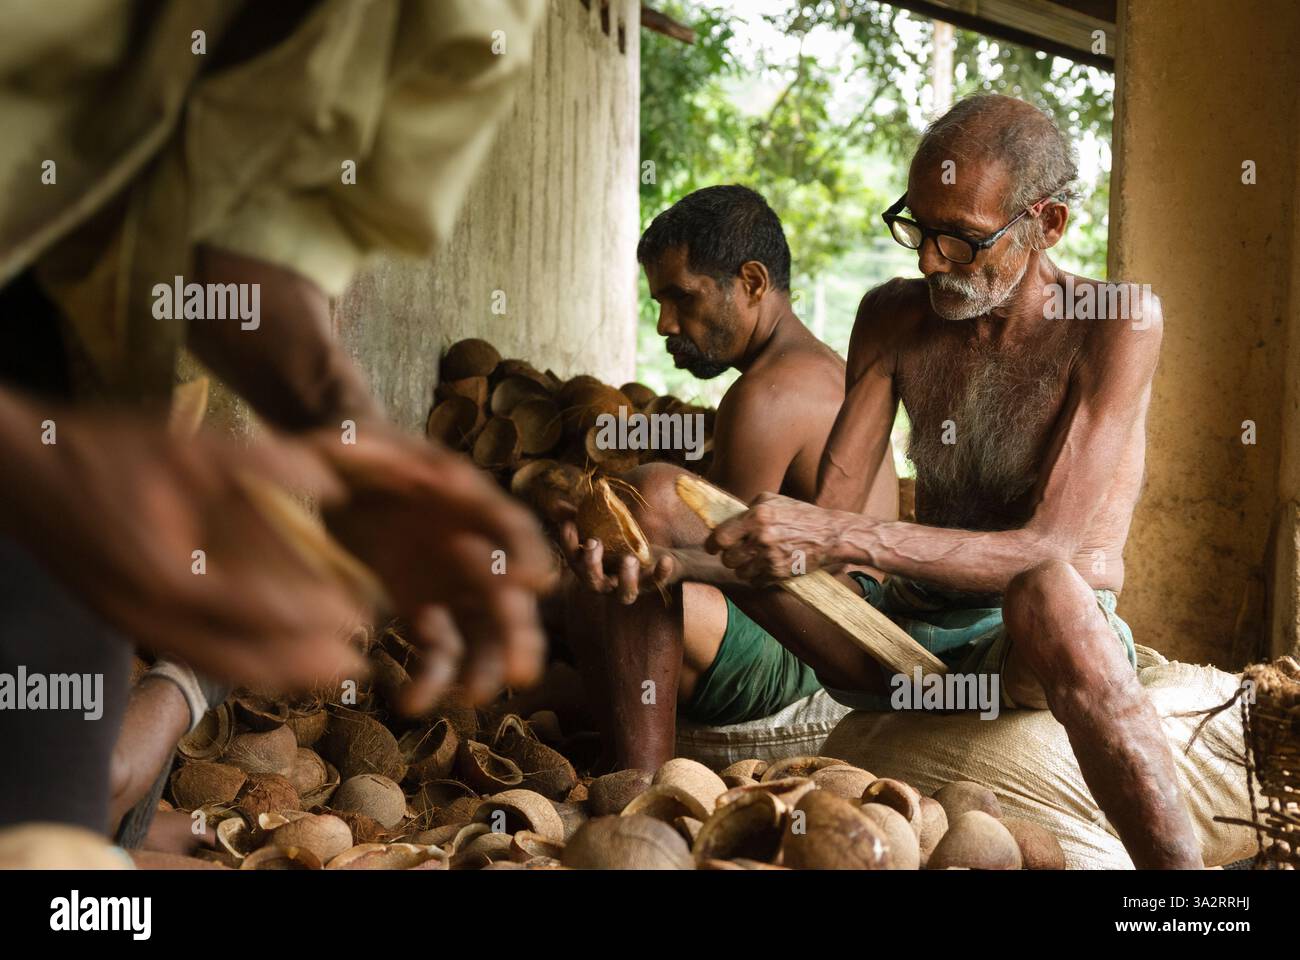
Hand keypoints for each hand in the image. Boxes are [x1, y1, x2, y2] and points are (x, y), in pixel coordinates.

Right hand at [2, 403, 367, 691]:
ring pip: (215, 665)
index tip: (359, 617)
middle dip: (304, 665)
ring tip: (327, 674)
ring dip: (275, 674)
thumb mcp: (188, 446)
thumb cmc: (102, 452)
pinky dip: (237, 665)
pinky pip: (191, 658)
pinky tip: (269, 661)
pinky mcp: (125, 623)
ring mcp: (132, 625)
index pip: (257, 609)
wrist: (17, 473)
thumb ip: (264, 464)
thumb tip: (334, 485)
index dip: (312, 617)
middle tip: (360, 664)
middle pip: (240, 658)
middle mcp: (148, 615)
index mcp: (166, 575)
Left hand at [313, 421, 555, 709]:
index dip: (527, 554)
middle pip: (511, 596)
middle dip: (519, 635)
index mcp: (472, 501)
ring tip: (471, 698)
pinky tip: (411, 702)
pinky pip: (439, 653)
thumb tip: (439, 480)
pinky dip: (431, 681)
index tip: (532, 583)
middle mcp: (476, 548)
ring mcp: (454, 585)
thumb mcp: (365, 443)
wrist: (330, 481)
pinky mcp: (424, 611)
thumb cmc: (358, 454)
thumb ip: (386, 455)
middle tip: (518, 671)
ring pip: (485, 636)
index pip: (513, 527)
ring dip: (485, 670)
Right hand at [557, 519, 681, 603]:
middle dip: (591, 565)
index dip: (568, 544)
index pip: (573, 562)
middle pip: (594, 584)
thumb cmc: (620, 543)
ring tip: (629, 558)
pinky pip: (657, 583)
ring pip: (626, 595)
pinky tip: (665, 560)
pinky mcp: (653, 584)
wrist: (655, 555)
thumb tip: (556, 505)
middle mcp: (608, 584)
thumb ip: (580, 518)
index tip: (568, 524)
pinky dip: (661, 574)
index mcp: (592, 571)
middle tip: (594, 542)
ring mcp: (631, 586)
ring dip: (626, 579)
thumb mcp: (600, 529)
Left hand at [705, 492, 843, 583]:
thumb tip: (725, 520)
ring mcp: (770, 558)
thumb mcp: (772, 500)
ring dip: (742, 568)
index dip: (712, 544)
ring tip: (752, 559)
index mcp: (757, 516)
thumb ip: (748, 509)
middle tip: (737, 552)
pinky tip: (765, 567)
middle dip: (729, 556)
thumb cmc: (800, 514)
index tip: (712, 546)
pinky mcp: (779, 573)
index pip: (720, 537)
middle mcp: (762, 538)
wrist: (829, 535)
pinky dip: (756, 577)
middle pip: (727, 558)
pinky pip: (755, 582)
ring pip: (739, 573)